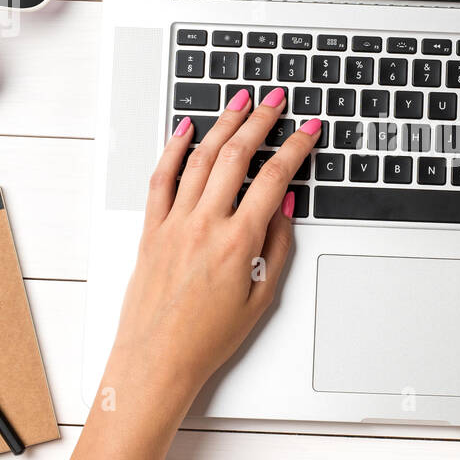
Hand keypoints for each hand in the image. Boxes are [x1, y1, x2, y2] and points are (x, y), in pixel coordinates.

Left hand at [105, 87, 320, 416]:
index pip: (274, 179)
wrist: (156, 360)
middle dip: (260, 120)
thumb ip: (277, 247)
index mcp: (238, 243)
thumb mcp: (261, 298)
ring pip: (200, 158)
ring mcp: (174, 223)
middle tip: (274, 99)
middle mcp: (205, 225)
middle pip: (237, 156)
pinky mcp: (151, 229)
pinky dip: (173, 149)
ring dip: (223, 123)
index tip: (308, 129)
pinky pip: (161, 179)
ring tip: (238, 100)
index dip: (296, 148)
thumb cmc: (207, 339)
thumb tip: (287, 206)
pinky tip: (186, 129)